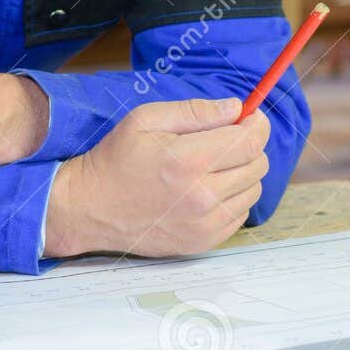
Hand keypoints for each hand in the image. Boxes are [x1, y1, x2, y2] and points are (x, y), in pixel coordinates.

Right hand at [43, 98, 269, 258]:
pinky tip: (209, 189)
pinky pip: (240, 215)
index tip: (251, 116)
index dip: (257, 124)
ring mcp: (205, 223)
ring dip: (243, 173)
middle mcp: (202, 196)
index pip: (250, 141)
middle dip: (249, 145)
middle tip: (229, 138)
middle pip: (257, 165)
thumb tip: (236, 108)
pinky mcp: (203, 241)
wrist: (92, 206)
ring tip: (215, 165)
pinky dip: (233, 198)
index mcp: (189, 160)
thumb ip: (196, 111)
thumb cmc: (117, 158)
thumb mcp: (147, 118)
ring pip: (253, 190)